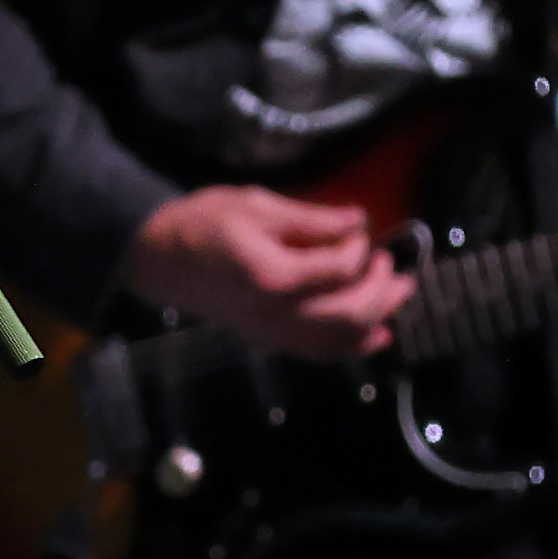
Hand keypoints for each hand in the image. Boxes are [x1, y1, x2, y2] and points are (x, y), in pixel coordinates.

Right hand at [119, 184, 416, 361]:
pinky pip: (320, 352)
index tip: (361, 228)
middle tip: (392, 262)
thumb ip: (311, 219)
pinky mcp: (269, 340)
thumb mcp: (257, 206)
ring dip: (377, 317)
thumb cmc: (202, 223)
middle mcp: (276, 315)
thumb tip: (359, 222)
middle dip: (381, 288)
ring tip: (400, 292)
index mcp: (273, 277)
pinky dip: (353, 346)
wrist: (156, 258)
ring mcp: (272, 333)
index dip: (360, 249)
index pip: (339, 270)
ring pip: (340, 340)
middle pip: (349, 314)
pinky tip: (377, 334)